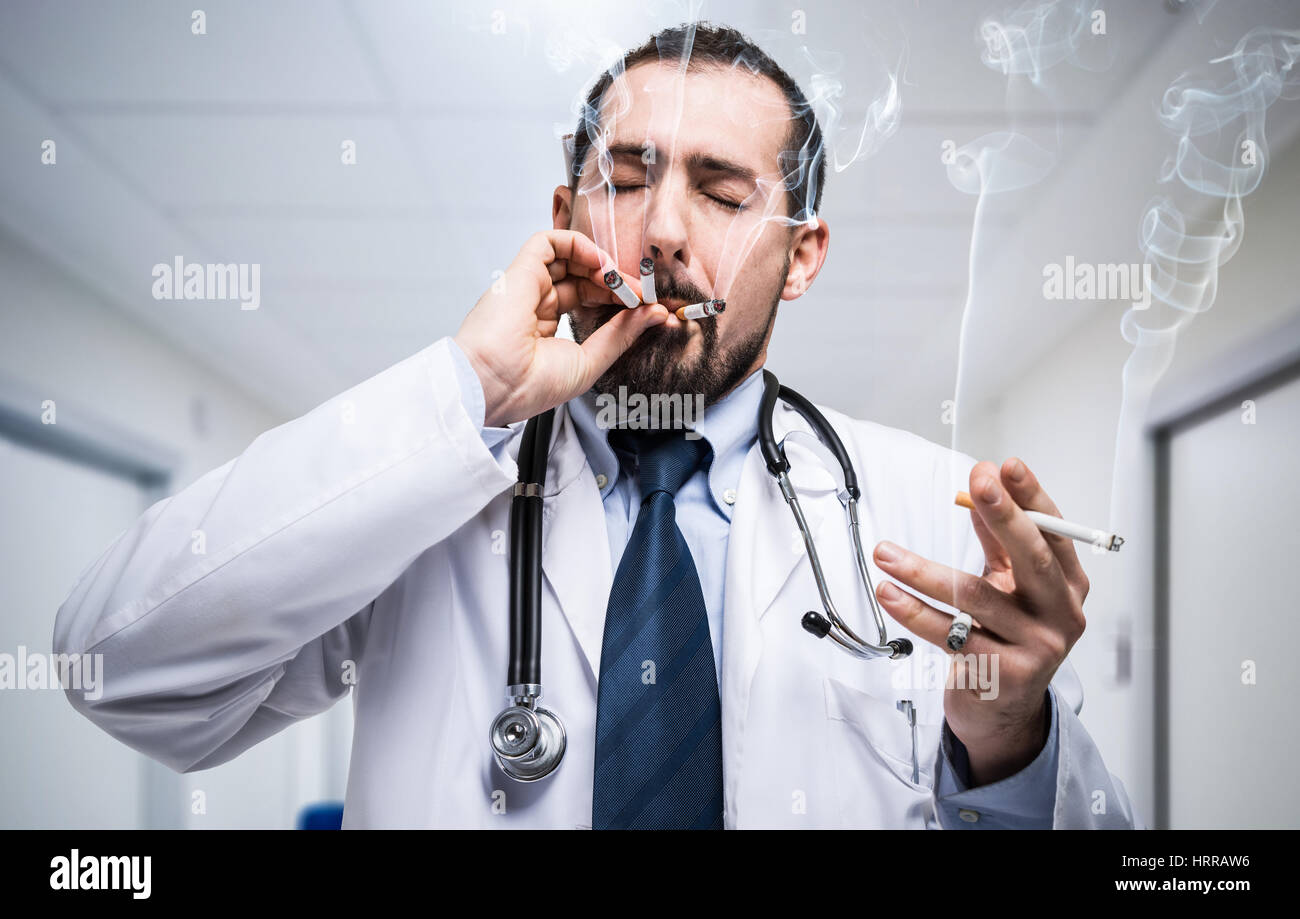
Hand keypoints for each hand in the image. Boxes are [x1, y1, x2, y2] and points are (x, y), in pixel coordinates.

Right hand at [454, 230, 669, 426]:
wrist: (494, 386)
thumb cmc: (530, 385)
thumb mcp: (589, 362)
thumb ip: (621, 334)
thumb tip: (655, 313)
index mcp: (544, 329)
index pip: (587, 300)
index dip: (617, 298)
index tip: (646, 306)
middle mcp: (534, 304)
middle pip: (582, 278)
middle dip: (616, 282)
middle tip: (642, 293)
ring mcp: (527, 287)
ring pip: (568, 258)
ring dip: (601, 263)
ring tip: (623, 280)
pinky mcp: (520, 271)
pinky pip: (548, 241)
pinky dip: (578, 243)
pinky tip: (600, 263)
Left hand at [870, 457, 1089, 785]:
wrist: (1003, 709)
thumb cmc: (1008, 634)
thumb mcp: (1011, 584)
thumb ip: (998, 540)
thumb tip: (982, 485)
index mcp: (1068, 585)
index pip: (1054, 533)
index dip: (1030, 497)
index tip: (1005, 466)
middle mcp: (1060, 615)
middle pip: (1032, 558)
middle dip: (1003, 516)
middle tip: (975, 484)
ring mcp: (1035, 648)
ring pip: (976, 598)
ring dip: (924, 571)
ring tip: (886, 553)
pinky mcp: (1000, 674)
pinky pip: (950, 635)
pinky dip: (915, 612)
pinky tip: (889, 593)